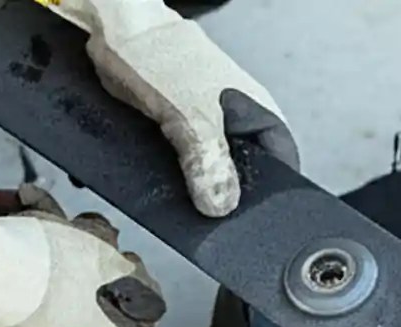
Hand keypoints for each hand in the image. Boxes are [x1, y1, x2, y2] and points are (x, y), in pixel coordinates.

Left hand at [81, 6, 298, 215]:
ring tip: (183, 201)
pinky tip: (160, 185)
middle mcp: (237, 122)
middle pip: (247, 174)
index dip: (275, 194)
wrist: (115, 34)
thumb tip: (221, 205)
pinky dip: (173, 176)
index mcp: (258, 113)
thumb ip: (210, 163)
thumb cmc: (158, 54)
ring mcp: (208, 128)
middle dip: (229, 195)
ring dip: (196, 187)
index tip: (257, 219)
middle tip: (213, 215)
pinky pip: (184, 164)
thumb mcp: (191, 117)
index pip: (284, 163)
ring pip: (211, 172)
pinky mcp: (180, 132)